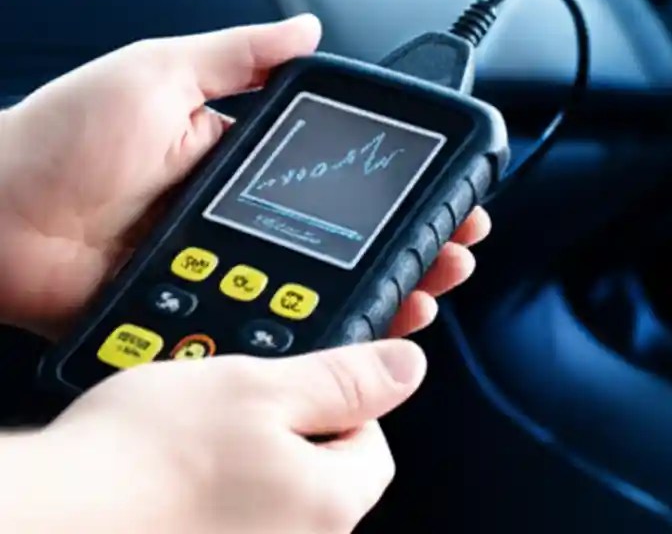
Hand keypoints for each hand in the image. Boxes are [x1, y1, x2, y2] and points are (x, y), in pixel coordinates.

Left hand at [0, 15, 488, 337]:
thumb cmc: (56, 138)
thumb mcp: (155, 74)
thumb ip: (235, 56)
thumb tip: (306, 27)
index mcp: (240, 160)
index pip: (342, 177)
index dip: (400, 189)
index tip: (447, 196)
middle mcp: (244, 217)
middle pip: (350, 240)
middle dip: (415, 246)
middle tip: (455, 251)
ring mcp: (228, 269)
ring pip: (322, 292)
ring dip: (385, 294)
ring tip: (427, 292)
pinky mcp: (201, 314)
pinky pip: (271, 331)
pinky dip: (319, 336)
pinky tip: (361, 331)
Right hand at [25, 340, 426, 533]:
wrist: (47, 521)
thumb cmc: (144, 459)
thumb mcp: (259, 385)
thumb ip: (344, 379)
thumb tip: (408, 369)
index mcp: (334, 504)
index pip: (372, 447)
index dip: (334, 407)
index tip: (288, 392)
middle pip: (320, 480)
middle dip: (281, 440)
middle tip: (225, 416)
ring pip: (267, 504)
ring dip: (237, 472)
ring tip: (185, 450)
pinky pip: (224, 525)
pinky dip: (204, 506)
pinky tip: (167, 486)